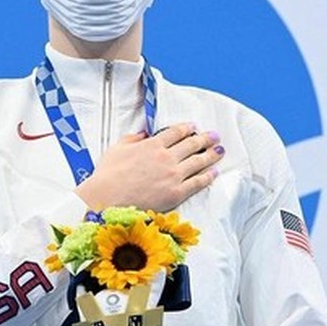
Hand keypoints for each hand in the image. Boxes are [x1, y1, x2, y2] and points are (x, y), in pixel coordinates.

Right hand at [75, 123, 223, 211]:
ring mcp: (173, 175)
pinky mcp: (176, 193)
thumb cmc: (107, 175)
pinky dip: (208, 176)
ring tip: (219, 150)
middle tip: (214, 136)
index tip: (194, 126)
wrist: (107, 198)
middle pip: (192, 144)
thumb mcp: (117, 148)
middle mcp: (166, 157)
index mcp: (152, 144)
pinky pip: (197, 182)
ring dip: (211, 154)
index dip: (187, 128)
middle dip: (205, 138)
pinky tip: (214, 172)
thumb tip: (144, 134)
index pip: (176, 132)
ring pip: (198, 161)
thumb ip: (133, 139)